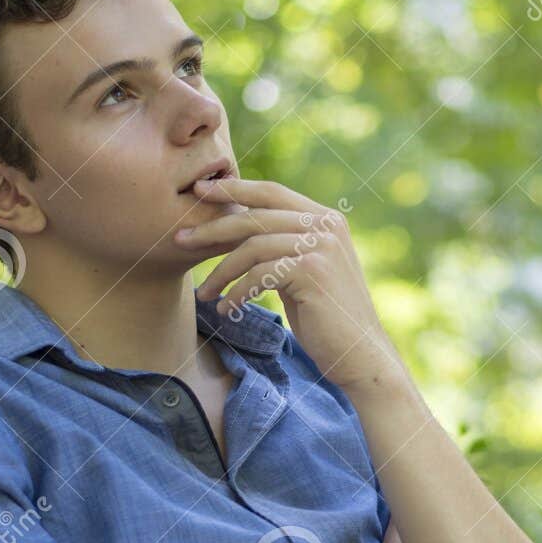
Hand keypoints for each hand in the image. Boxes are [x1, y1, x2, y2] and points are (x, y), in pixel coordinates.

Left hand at [177, 176, 406, 395]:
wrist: (360, 354)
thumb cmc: (327, 318)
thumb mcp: (305, 271)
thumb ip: (284, 246)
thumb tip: (239, 229)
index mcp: (326, 219)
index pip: (272, 192)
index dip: (233, 188)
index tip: (199, 192)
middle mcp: (326, 226)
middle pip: (256, 216)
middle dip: (213, 227)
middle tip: (181, 240)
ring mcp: (321, 247)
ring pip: (252, 246)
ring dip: (221, 272)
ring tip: (205, 293)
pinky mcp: (312, 271)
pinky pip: (258, 274)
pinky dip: (236, 292)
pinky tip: (228, 309)